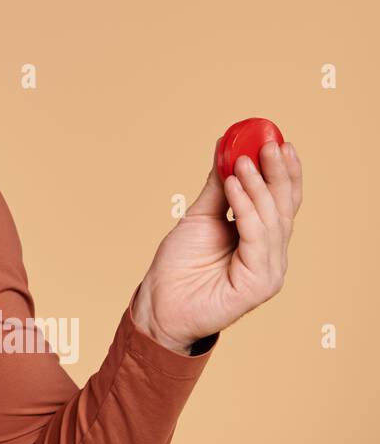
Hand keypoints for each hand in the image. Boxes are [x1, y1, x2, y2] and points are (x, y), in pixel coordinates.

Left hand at [132, 137, 303, 352]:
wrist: (160, 303)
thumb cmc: (179, 265)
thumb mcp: (199, 217)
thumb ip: (218, 188)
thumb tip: (226, 150)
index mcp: (261, 238)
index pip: (281, 200)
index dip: (283, 171)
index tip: (278, 141)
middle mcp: (271, 253)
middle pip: (283, 207)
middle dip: (277, 173)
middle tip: (268, 143)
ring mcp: (269, 269)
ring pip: (271, 219)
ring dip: (258, 186)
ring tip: (241, 161)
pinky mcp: (260, 283)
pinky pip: (256, 237)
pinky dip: (246, 209)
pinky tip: (234, 186)